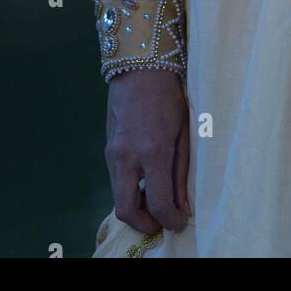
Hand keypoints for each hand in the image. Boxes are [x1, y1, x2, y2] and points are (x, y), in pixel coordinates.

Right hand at [105, 69, 189, 234]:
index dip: (170, 221)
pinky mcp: (107, 148)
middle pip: (126, 210)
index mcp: (152, 151)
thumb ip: (180, 172)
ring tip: (156, 197)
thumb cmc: (169, 95)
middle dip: (145, 224)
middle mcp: (126, 156)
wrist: (140, 66)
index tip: (180, 221)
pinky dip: (129, 189)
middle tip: (162, 219)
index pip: (157, 204)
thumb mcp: (184, 132)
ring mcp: (112, 152)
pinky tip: (145, 179)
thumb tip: (182, 206)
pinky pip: (116, 180)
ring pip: (118, 197)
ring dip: (136, 206)